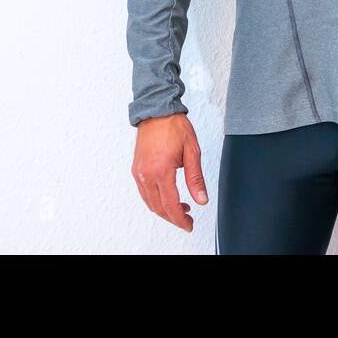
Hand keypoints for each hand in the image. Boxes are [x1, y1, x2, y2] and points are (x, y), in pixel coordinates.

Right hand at [131, 112, 208, 231]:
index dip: (180, 219)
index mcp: (161, 171)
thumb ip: (196, 178)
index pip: (170, 205)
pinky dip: (155, 201)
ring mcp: (139, 173)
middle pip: (158, 208)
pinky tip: (167, 198)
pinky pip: (144, 193)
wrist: (157, 112)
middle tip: (187, 220)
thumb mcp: (192, 151)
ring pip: (150, 202)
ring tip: (181, 209)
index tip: (189, 225)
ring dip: (164, 210)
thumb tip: (201, 199)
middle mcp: (146, 174)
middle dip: (173, 218)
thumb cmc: (174, 127)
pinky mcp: (136, 170)